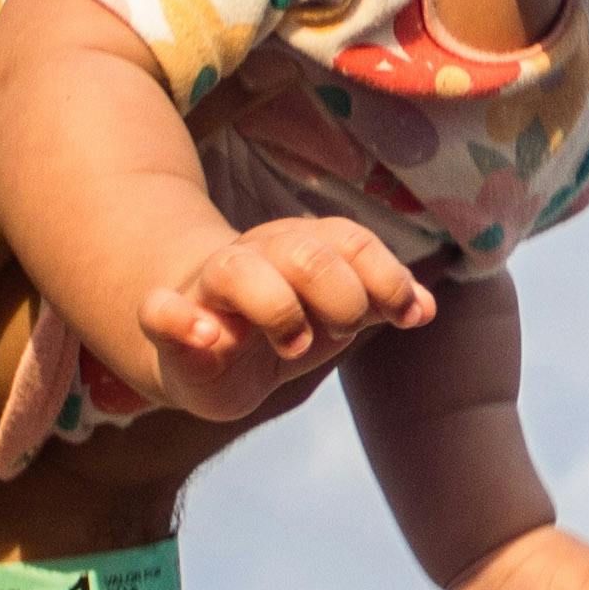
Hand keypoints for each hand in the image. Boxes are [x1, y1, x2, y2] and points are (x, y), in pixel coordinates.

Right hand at [135, 218, 431, 425]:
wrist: (199, 348)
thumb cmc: (276, 327)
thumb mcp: (332, 317)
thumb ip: (379, 305)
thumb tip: (428, 308)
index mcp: (302, 248)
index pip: (351, 242)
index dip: (387, 277)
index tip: (408, 316)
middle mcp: (258, 257)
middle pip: (304, 253)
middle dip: (340, 297)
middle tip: (343, 333)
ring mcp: (210, 289)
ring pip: (238, 270)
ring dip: (278, 308)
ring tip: (293, 344)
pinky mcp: (171, 325)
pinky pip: (160, 309)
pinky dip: (181, 320)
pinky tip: (210, 337)